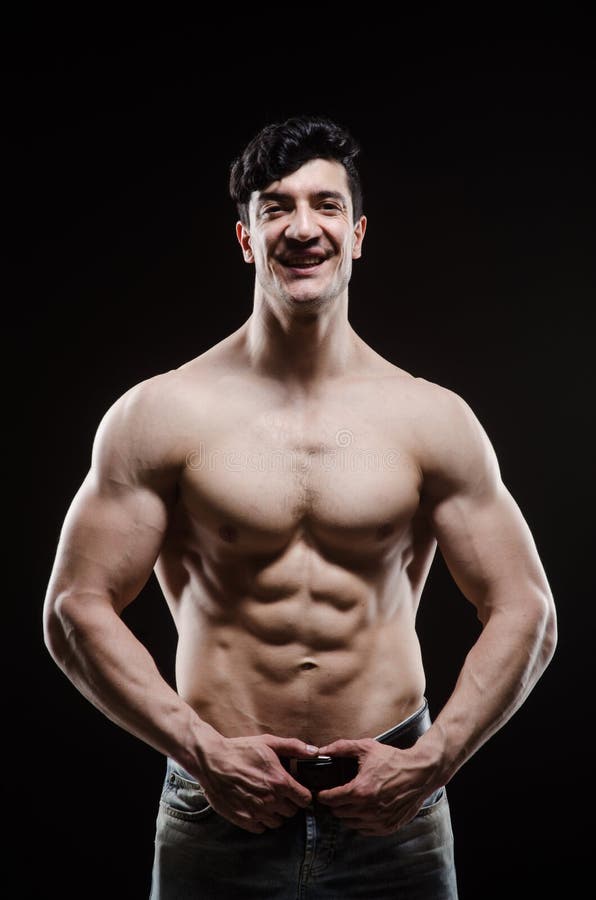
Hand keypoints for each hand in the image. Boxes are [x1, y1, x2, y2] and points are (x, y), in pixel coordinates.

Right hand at [195, 733, 318, 832]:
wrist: (212, 761)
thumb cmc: (241, 750)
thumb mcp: (269, 743)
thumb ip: (294, 747)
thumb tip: (315, 752)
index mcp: (280, 782)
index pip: (305, 800)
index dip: (303, 795)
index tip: (298, 791)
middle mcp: (271, 800)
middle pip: (292, 812)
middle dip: (289, 803)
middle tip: (280, 793)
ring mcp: (257, 812)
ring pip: (277, 822)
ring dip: (276, 813)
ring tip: (267, 800)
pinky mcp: (243, 819)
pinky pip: (261, 829)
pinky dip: (261, 821)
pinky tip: (255, 806)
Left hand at [316, 738, 434, 835]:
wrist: (420, 773)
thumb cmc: (393, 760)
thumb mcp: (366, 747)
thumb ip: (341, 748)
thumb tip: (322, 750)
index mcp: (360, 790)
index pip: (331, 800)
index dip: (323, 795)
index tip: (321, 792)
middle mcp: (368, 810)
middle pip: (339, 813)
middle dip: (335, 804)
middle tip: (336, 795)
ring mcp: (379, 821)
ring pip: (350, 824)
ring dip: (347, 814)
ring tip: (349, 802)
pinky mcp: (388, 827)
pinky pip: (365, 830)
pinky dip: (361, 822)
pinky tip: (363, 810)